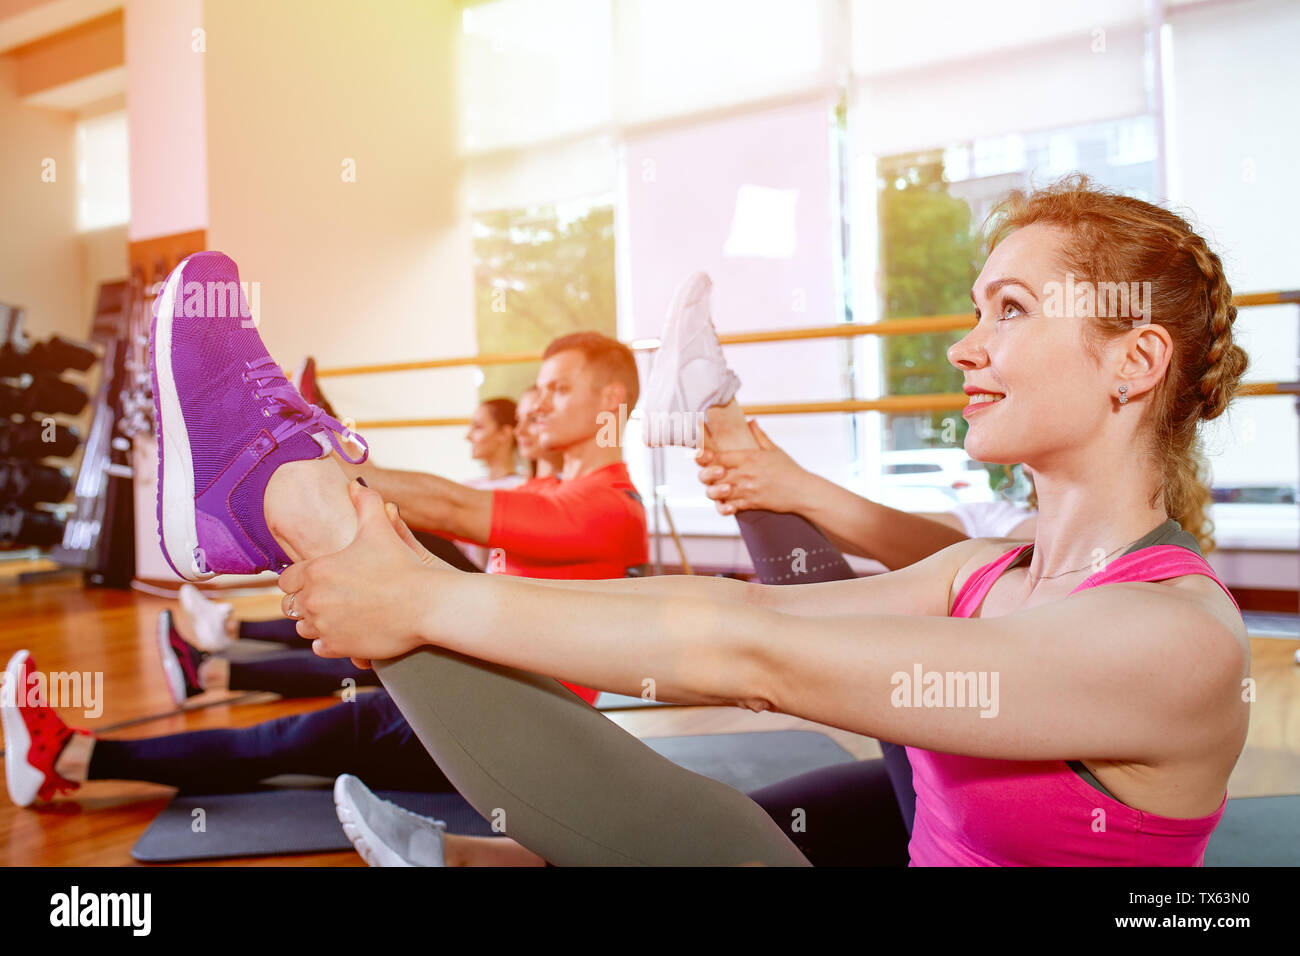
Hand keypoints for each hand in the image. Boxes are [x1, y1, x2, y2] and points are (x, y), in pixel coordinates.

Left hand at [278, 480, 441, 662]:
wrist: (426, 604)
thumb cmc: (403, 565)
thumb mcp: (381, 529)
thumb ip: (366, 503)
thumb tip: (356, 484)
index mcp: (317, 570)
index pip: (285, 580)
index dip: (298, 579)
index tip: (314, 580)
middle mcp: (314, 599)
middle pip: (291, 606)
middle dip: (306, 602)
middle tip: (327, 598)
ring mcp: (325, 626)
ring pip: (304, 628)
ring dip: (316, 623)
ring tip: (336, 616)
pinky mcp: (339, 647)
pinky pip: (320, 648)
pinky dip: (329, 642)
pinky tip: (344, 633)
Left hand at [694, 420, 805, 514]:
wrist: (803, 492)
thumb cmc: (789, 470)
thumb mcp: (774, 449)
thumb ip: (758, 435)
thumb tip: (750, 421)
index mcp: (749, 458)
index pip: (718, 456)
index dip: (706, 456)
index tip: (703, 456)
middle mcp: (745, 474)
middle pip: (713, 474)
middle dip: (706, 474)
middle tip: (709, 473)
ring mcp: (747, 490)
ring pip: (717, 491)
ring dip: (713, 490)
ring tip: (718, 487)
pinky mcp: (750, 504)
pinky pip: (729, 507)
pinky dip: (723, 505)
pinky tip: (725, 502)